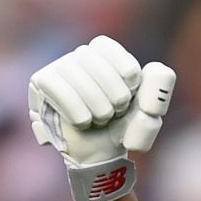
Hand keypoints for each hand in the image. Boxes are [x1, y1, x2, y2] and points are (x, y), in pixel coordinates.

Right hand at [28, 36, 175, 200]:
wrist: (101, 153)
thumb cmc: (123, 128)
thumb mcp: (147, 111)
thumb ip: (158, 89)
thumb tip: (158, 69)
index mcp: (104, 54)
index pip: (106, 47)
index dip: (121, 72)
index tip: (130, 93)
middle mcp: (79, 55)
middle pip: (89, 58)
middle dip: (112, 93)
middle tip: (115, 113)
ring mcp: (58, 68)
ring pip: (74, 74)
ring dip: (97, 106)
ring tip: (100, 119)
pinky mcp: (41, 84)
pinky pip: (58, 90)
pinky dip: (78, 112)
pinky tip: (84, 123)